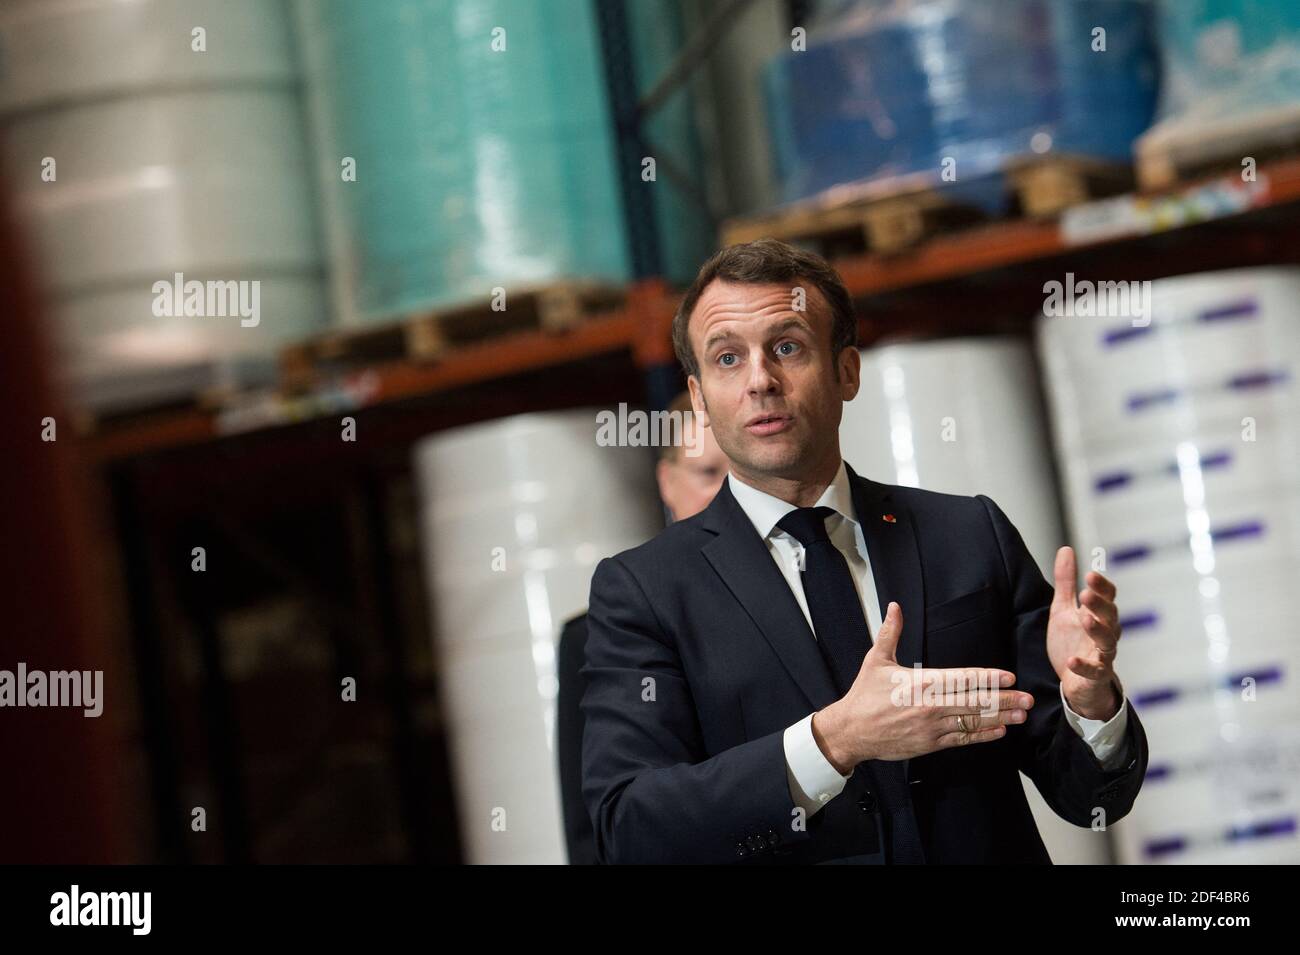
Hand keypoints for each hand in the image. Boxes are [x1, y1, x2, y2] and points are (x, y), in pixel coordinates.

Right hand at [812, 601, 1033, 772]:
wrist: (851, 730)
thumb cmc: (865, 695)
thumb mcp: (876, 660)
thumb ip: (890, 633)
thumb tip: (895, 607)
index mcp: (920, 682)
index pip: (961, 679)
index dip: (987, 678)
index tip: (1008, 677)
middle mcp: (929, 705)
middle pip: (974, 701)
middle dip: (1004, 699)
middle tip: (1027, 698)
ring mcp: (931, 727)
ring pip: (972, 721)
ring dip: (1000, 718)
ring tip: (1021, 715)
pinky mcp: (930, 744)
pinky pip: (962, 738)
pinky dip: (982, 734)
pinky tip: (999, 731)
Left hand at [1047, 546, 1122, 720]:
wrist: (1073, 680)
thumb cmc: (1072, 642)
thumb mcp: (1063, 609)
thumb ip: (1065, 582)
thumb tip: (1066, 549)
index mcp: (1099, 616)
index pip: (1107, 597)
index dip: (1101, 586)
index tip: (1090, 574)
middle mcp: (1106, 633)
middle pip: (1110, 616)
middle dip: (1100, 604)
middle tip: (1086, 593)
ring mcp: (1103, 655)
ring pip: (1108, 641)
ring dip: (1097, 630)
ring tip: (1084, 618)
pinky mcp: (1096, 675)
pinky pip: (1094, 671)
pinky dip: (1084, 666)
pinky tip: (1071, 661)